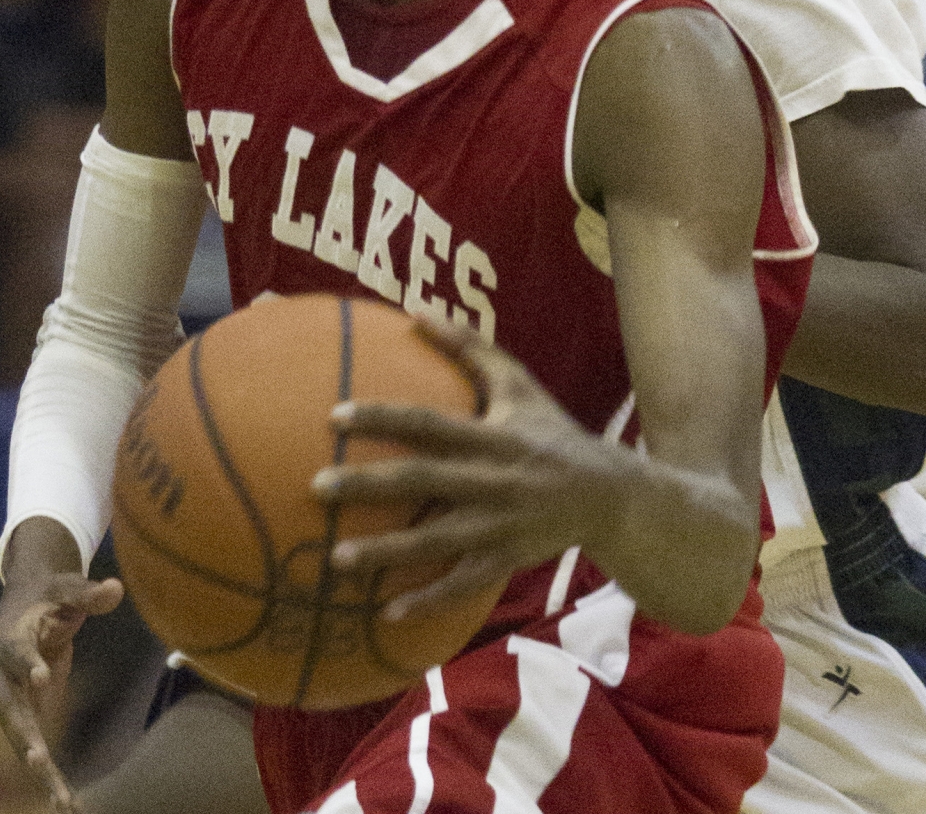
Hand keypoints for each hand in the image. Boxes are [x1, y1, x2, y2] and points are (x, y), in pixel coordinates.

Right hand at [0, 522, 123, 811]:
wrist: (25, 606)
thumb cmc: (50, 594)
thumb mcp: (68, 588)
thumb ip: (90, 594)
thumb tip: (116, 588)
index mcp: (9, 639)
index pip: (16, 652)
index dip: (27, 663)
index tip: (41, 676)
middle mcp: (2, 676)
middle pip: (11, 709)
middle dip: (24, 734)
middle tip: (37, 759)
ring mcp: (10, 702)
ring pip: (21, 739)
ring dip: (40, 769)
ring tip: (62, 800)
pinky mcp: (25, 718)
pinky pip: (33, 749)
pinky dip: (48, 775)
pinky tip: (68, 803)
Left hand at [313, 319, 626, 620]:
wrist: (609, 495)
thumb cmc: (551, 431)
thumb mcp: (518, 384)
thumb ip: (470, 348)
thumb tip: (416, 312)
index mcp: (491, 435)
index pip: (428, 423)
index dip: (383, 419)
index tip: (335, 416)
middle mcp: (491, 480)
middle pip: (422, 481)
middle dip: (368, 484)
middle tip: (316, 486)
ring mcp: (498, 526)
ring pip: (435, 541)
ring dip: (385, 552)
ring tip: (336, 559)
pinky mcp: (504, 560)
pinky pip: (461, 584)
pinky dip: (427, 600)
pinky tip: (385, 613)